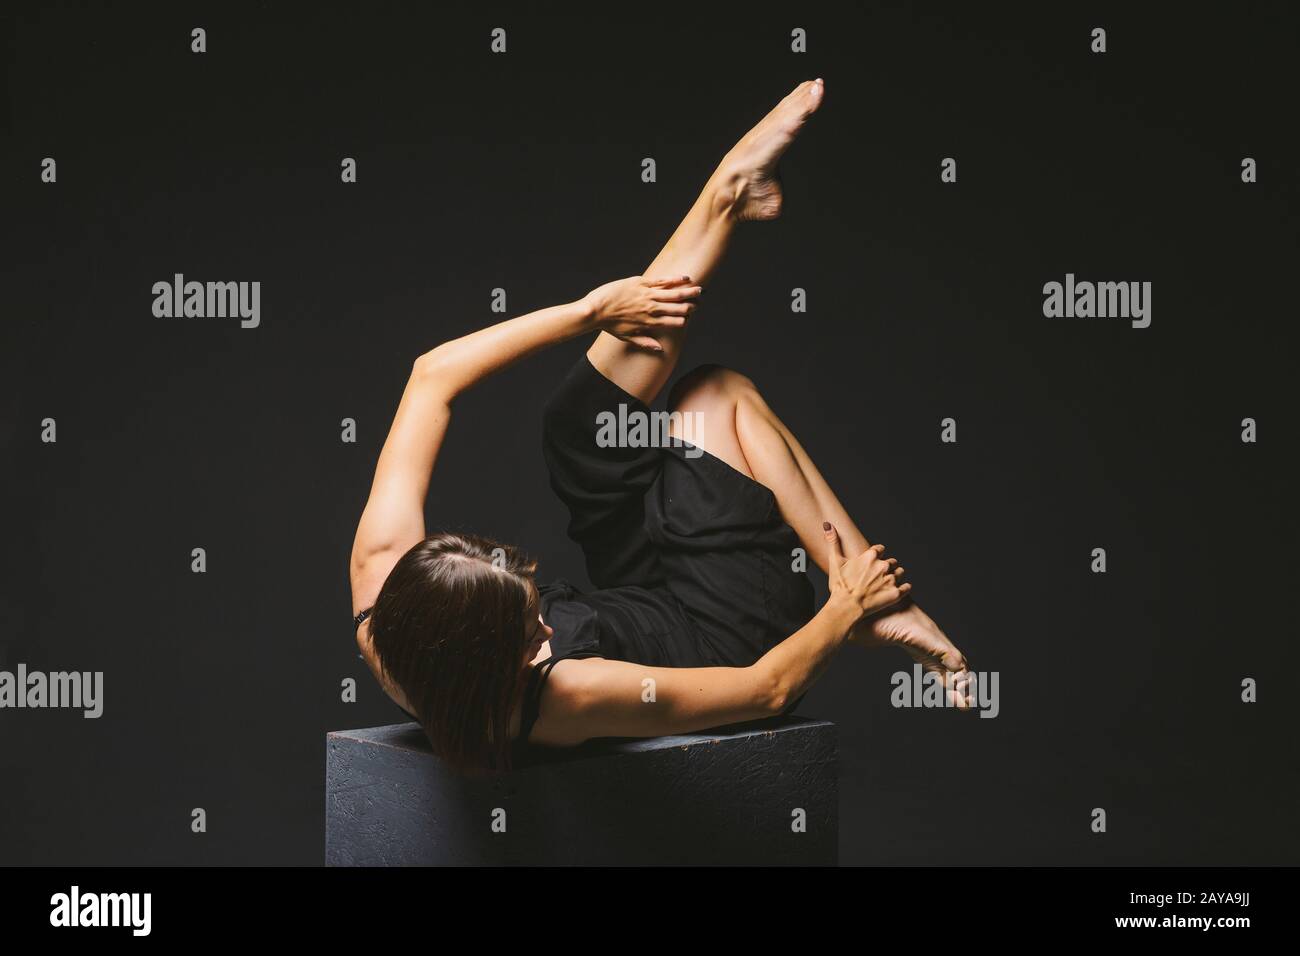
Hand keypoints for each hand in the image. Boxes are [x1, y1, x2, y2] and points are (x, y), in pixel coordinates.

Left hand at [583, 274, 700, 350]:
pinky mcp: (641, 284)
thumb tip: (659, 349)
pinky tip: (685, 278)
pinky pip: (662, 281)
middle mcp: (651, 309)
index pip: (674, 322)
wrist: (595, 310)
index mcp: (650, 323)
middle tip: (700, 301)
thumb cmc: (610, 324)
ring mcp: (647, 295)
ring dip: (688, 292)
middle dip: (691, 305)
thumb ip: (645, 343)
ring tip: (699, 290)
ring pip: (673, 294)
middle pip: (677, 307)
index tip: (693, 316)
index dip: (685, 319)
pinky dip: (675, 279)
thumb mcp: (628, 337)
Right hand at [824, 522, 909, 619]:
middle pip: (891, 561)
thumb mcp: (835, 562)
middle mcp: (883, 565)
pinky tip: (900, 590)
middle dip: (886, 566)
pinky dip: (904, 588)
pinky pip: (906, 587)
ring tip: (887, 583)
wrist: (846, 607)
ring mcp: (890, 579)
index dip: (877, 554)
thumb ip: (833, 542)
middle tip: (878, 575)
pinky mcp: (896, 593)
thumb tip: (827, 525)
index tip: (873, 560)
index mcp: (870, 556)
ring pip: (900, 572)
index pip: (880, 549)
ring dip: (896, 576)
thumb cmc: (840, 586)